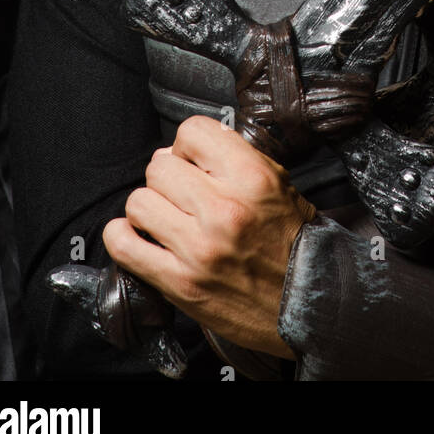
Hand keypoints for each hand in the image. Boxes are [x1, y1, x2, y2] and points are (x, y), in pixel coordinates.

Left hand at [102, 115, 315, 357]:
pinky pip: (124, 246)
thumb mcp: (279, 184)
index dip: (188, 145)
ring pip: (138, 202)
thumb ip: (234, 158)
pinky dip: (123, 237)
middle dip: (168, 177)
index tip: (194, 160)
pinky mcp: (180, 283)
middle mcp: (223, 210)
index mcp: (252, 179)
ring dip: (149, 208)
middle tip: (182, 193)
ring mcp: (198, 249)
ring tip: (166, 218)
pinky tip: (140, 236)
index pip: (192, 132)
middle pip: (159, 167)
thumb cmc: (294, 242)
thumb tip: (175, 150)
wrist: (310, 301)